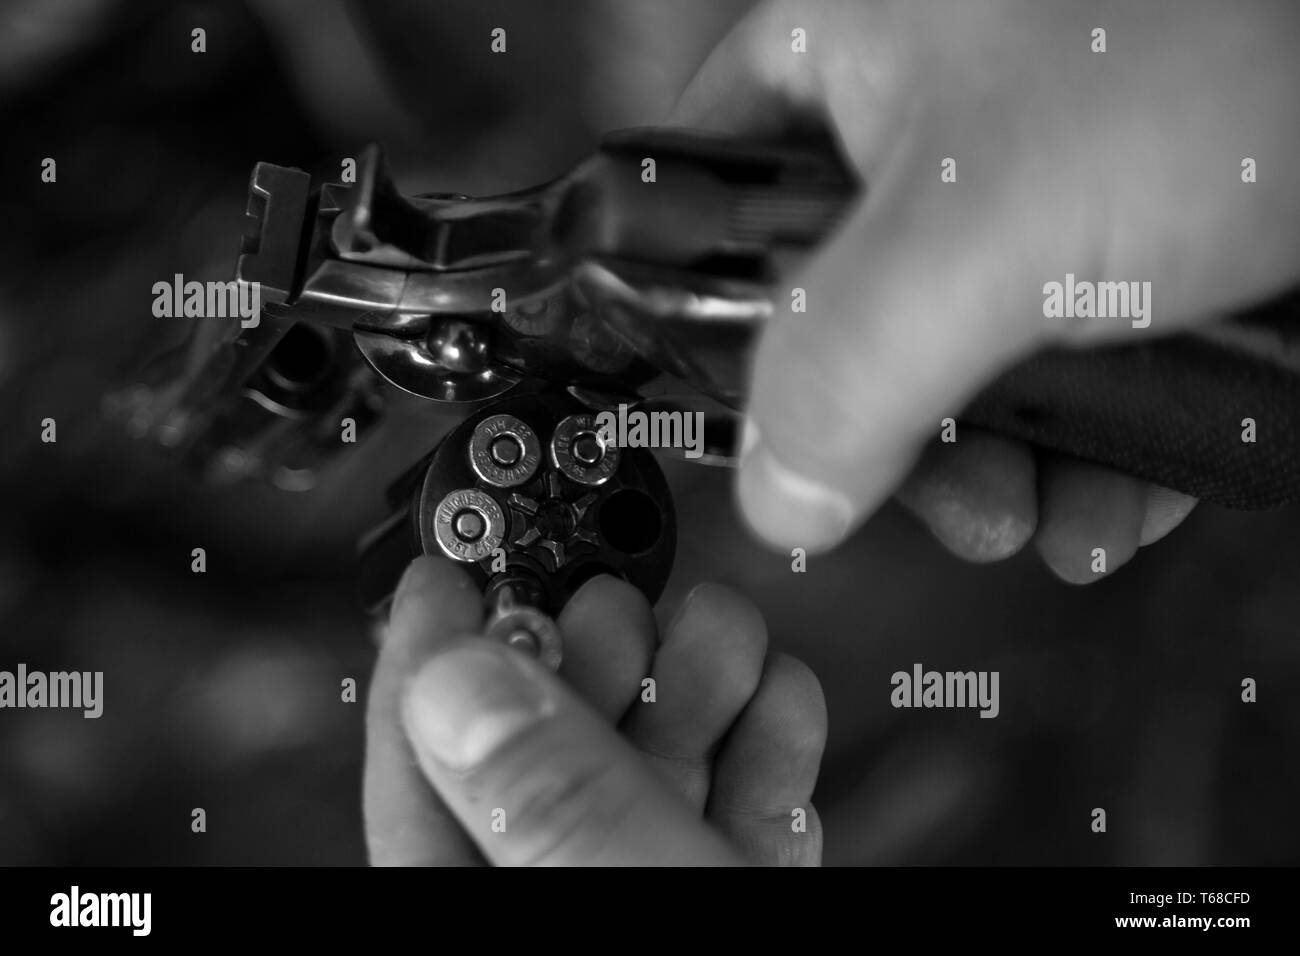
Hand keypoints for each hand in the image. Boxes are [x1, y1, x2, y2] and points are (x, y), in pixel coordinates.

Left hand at [364, 557, 826, 864]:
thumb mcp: (636, 893)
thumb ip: (552, 797)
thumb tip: (459, 683)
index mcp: (493, 906)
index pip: (425, 777)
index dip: (429, 660)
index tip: (443, 573)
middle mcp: (569, 895)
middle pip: (551, 756)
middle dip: (595, 653)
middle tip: (618, 597)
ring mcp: (655, 894)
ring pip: (651, 775)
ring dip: (696, 683)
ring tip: (727, 632)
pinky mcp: (736, 894)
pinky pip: (736, 813)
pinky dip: (764, 748)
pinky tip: (780, 700)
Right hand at [671, 0, 1299, 581]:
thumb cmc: (1219, 49)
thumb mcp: (988, 229)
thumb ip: (845, 368)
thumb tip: (775, 488)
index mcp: (845, 51)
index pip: (707, 184)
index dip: (709, 312)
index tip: (748, 419)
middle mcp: (925, 111)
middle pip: (838, 301)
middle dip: (887, 428)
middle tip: (924, 497)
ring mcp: (1030, 174)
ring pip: (958, 344)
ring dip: (993, 463)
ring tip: (1029, 520)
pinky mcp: (1124, 232)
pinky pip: (1061, 354)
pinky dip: (1083, 443)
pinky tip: (1111, 502)